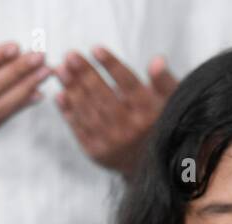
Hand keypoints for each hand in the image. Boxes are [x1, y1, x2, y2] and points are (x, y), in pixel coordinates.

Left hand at [55, 48, 176, 176]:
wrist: (149, 166)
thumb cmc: (158, 125)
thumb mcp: (171, 103)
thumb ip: (164, 80)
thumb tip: (157, 60)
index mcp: (148, 113)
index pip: (128, 85)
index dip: (112, 66)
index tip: (96, 49)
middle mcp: (130, 129)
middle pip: (104, 97)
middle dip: (86, 75)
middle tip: (71, 56)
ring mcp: (112, 143)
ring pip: (89, 112)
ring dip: (73, 90)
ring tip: (61, 70)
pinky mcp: (97, 153)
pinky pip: (80, 129)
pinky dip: (68, 112)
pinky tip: (60, 94)